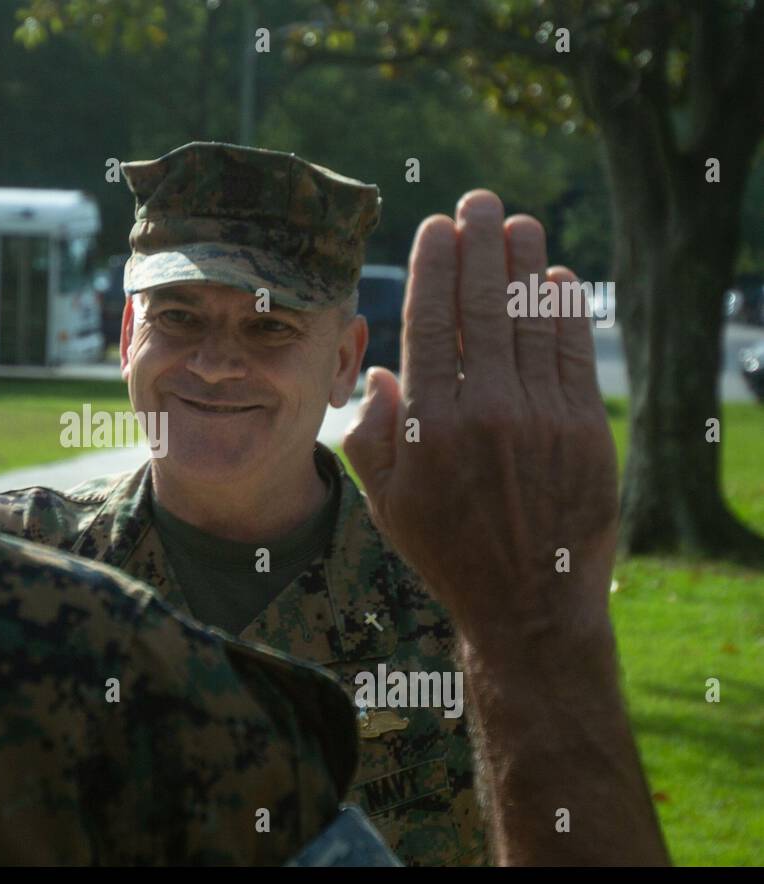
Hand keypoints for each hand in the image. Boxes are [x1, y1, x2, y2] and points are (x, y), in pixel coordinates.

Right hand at [344, 190, 617, 636]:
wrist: (527, 606)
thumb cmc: (447, 552)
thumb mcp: (387, 502)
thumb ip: (371, 435)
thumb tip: (381, 374)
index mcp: (428, 424)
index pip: (430, 323)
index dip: (433, 267)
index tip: (435, 228)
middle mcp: (483, 410)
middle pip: (481, 306)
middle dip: (479, 244)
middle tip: (479, 202)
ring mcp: (540, 417)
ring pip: (531, 319)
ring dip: (526, 263)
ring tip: (519, 223)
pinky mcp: (586, 430)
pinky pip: (574, 354)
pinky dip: (567, 311)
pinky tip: (559, 280)